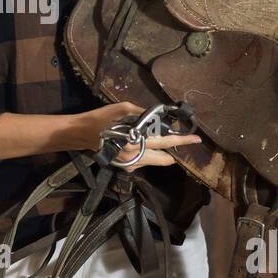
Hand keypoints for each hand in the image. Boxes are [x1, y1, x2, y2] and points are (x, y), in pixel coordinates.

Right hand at [76, 102, 201, 170]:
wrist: (81, 134)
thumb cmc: (101, 119)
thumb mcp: (123, 109)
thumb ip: (143, 114)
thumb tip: (160, 117)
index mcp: (135, 142)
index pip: (165, 142)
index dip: (182, 140)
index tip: (196, 139)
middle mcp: (134, 157)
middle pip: (164, 159)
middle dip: (174, 151)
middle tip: (180, 141)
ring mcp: (129, 165)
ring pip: (155, 162)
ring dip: (161, 153)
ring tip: (158, 140)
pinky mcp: (125, 168)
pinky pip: (144, 163)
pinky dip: (149, 155)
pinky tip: (142, 145)